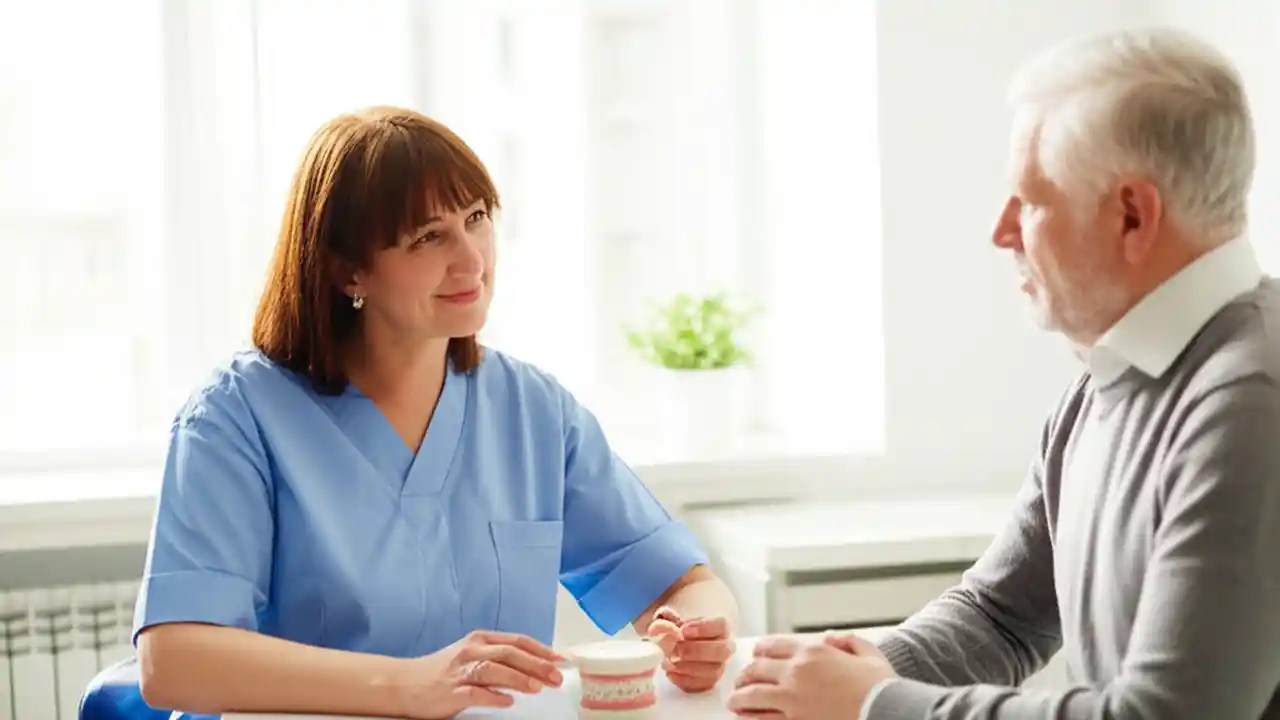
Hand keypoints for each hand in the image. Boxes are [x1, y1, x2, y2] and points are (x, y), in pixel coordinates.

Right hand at [391, 630, 564, 718]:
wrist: (403, 683)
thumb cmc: (442, 671)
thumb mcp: (470, 655)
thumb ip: (497, 658)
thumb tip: (534, 668)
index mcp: (479, 639)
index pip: (518, 640)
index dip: (542, 650)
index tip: (561, 660)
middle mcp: (471, 650)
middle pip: (510, 653)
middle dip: (537, 664)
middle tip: (556, 677)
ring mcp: (460, 670)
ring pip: (494, 669)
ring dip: (518, 677)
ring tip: (538, 687)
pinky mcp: (450, 691)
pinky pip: (474, 693)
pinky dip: (493, 696)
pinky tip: (507, 701)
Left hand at [647, 606, 734, 693]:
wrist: (676, 649)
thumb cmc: (678, 633)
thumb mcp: (672, 619)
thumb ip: (667, 617)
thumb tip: (664, 617)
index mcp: (719, 628)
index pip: (720, 625)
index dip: (703, 628)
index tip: (683, 630)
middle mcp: (724, 648)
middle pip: (721, 651)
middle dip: (696, 651)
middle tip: (676, 649)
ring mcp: (719, 667)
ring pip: (712, 671)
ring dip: (688, 667)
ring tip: (669, 662)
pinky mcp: (709, 683)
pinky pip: (701, 686)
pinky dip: (684, 680)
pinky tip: (671, 672)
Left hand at [727, 634, 895, 718]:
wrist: (885, 710)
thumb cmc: (880, 685)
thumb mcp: (868, 652)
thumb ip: (848, 641)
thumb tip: (832, 637)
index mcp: (813, 652)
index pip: (774, 646)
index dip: (761, 650)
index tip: (757, 655)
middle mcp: (797, 672)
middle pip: (757, 669)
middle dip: (746, 674)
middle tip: (741, 680)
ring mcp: (792, 698)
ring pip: (752, 694)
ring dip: (739, 696)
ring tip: (734, 701)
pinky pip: (762, 718)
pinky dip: (749, 716)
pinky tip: (742, 717)